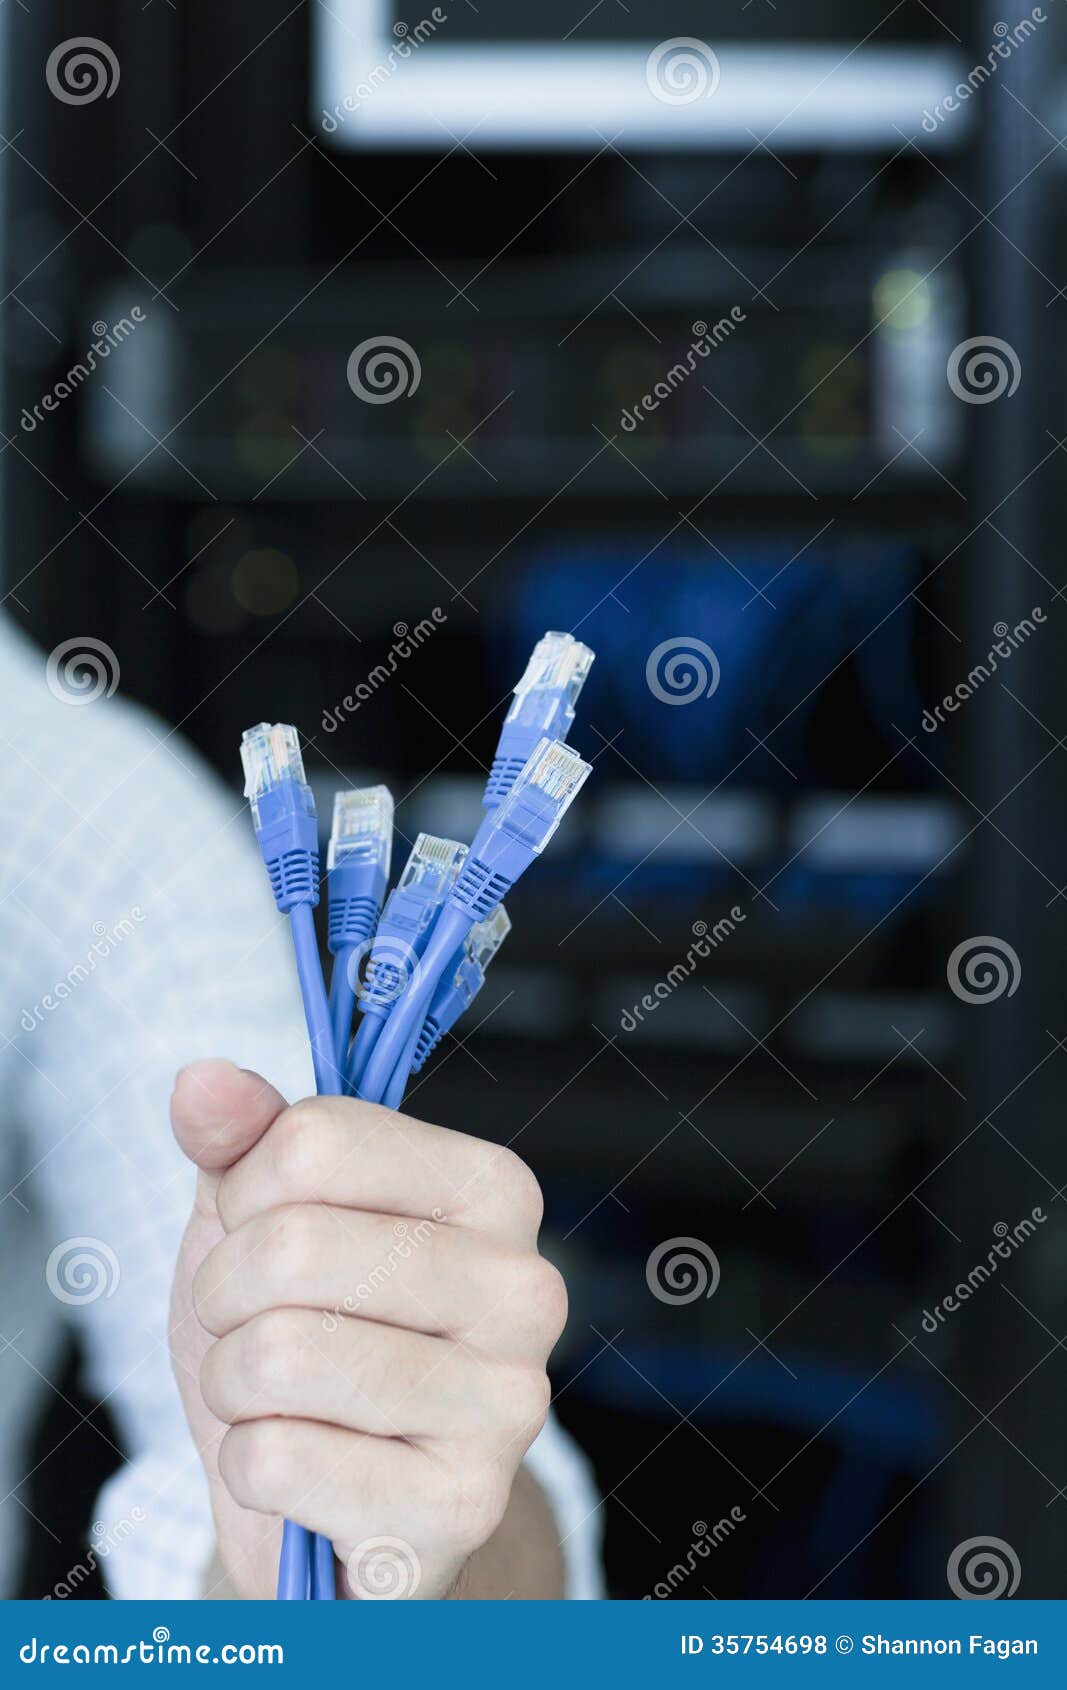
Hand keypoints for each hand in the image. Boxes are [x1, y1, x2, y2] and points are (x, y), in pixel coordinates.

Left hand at [168, 1059, 566, 1598]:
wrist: (342, 1498)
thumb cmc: (309, 1332)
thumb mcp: (263, 1216)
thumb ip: (240, 1137)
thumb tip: (202, 1081)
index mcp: (494, 1188)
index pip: (317, 1139)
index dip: (245, 1190)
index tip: (258, 1227)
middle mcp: (526, 1287)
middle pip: (292, 1245)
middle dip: (225, 1293)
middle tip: (250, 1325)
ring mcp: (509, 1401)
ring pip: (279, 1355)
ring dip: (232, 1382)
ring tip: (273, 1397)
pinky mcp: (464, 1507)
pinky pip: (278, 1461)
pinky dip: (248, 1466)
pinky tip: (302, 1468)